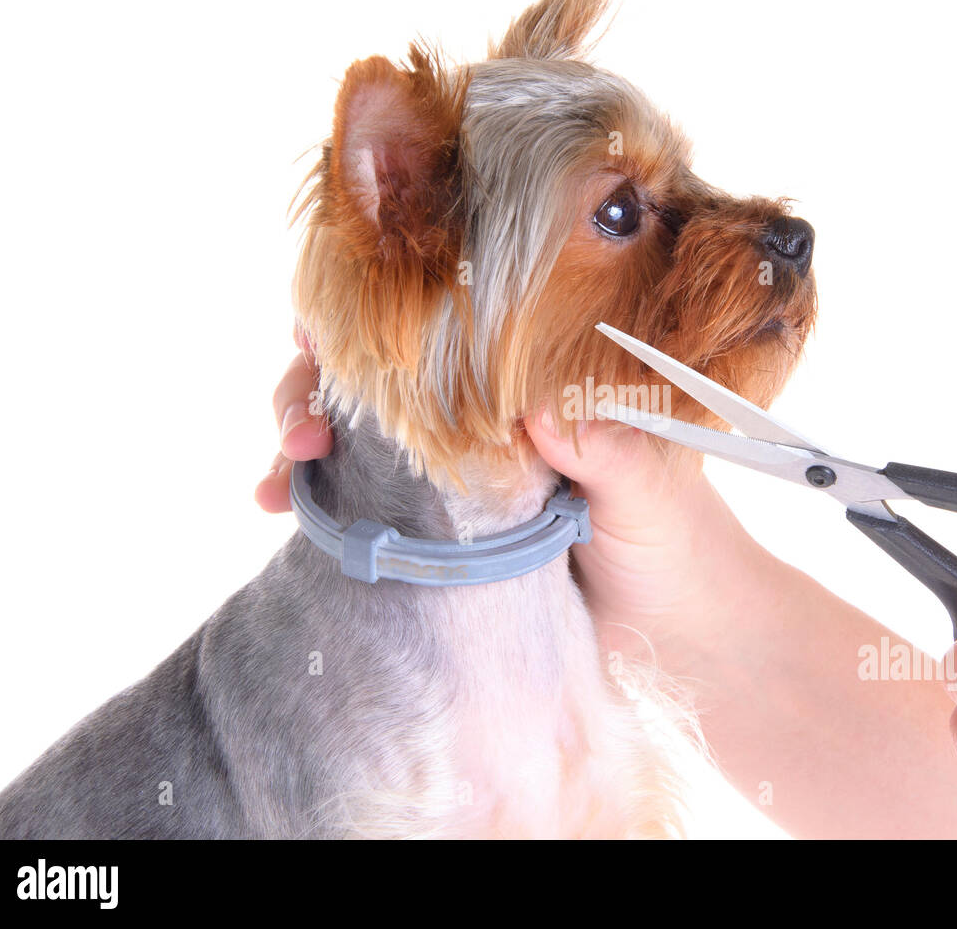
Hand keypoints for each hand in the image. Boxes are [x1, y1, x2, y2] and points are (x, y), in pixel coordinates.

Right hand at [254, 346, 760, 640]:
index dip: (376, 316)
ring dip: (302, 439)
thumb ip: (608, 453)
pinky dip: (314, 496)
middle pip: (377, 370)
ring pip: (354, 431)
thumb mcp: (650, 493)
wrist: (678, 639)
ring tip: (279, 481)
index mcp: (530, 383)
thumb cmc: (679, 548)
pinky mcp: (432, 530)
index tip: (327, 331)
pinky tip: (277, 508)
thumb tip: (539, 413)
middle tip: (303, 429)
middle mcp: (480, 415)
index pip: (443, 325)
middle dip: (318, 382)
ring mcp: (450, 472)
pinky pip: (361, 498)